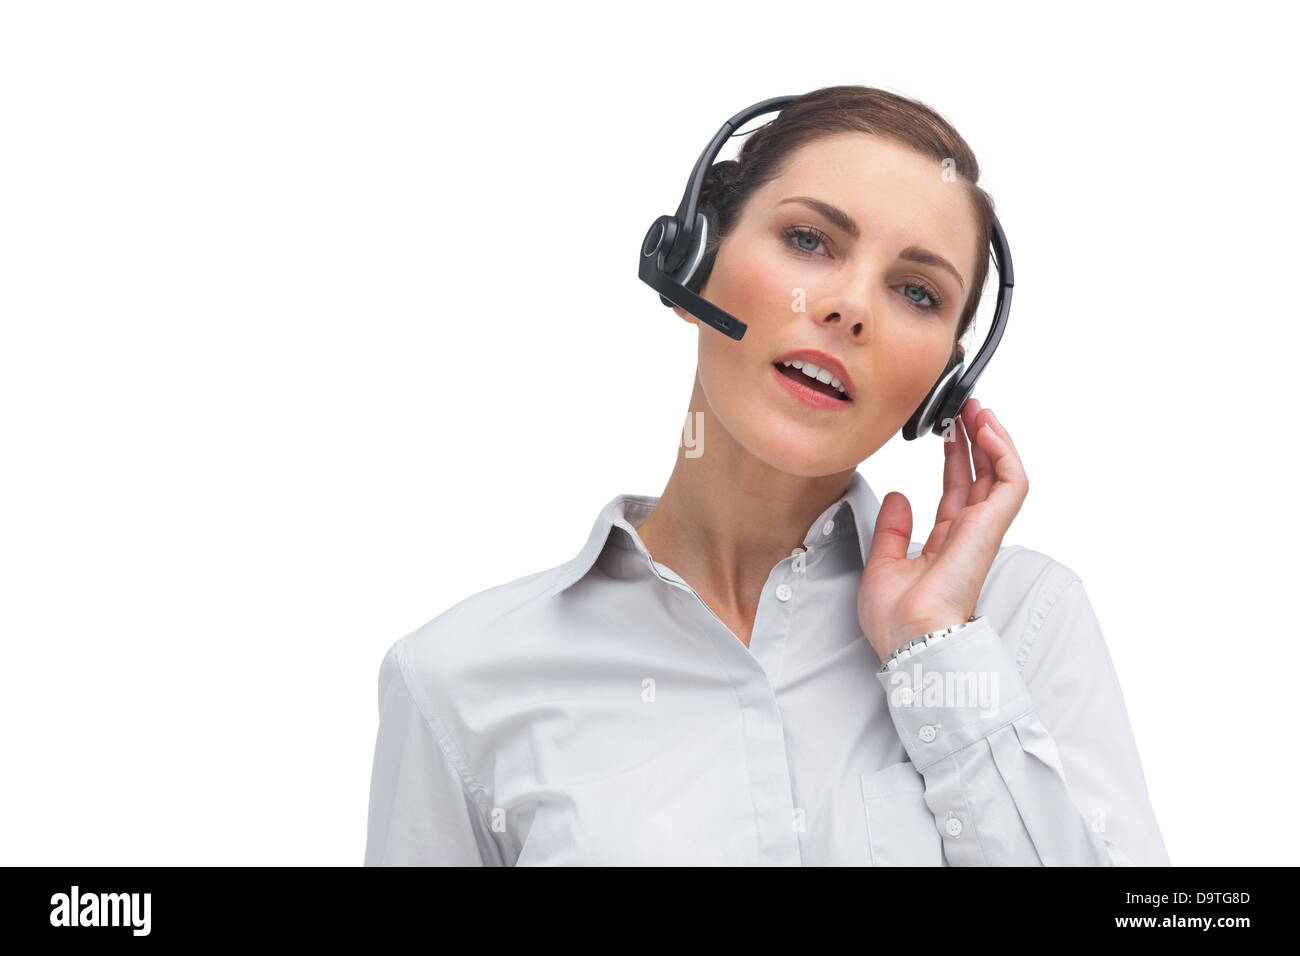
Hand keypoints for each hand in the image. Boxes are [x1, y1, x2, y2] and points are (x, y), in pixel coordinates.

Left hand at [857, 398, 1028, 662]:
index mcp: (946, 545)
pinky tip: (988, 429)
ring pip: (1002, 474)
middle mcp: (968, 536)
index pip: (958, 492)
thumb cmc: (897, 618)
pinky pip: (1011, 484)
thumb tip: (898, 497)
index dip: (955, 459)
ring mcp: (983, 531)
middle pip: (982, 476)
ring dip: (993, 438)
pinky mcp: (992, 528)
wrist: (909, 638)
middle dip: (976, 439)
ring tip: (979, 409)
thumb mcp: (883, 563)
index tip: (947, 432)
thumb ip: (893, 528)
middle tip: (966, 408)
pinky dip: (1004, 453)